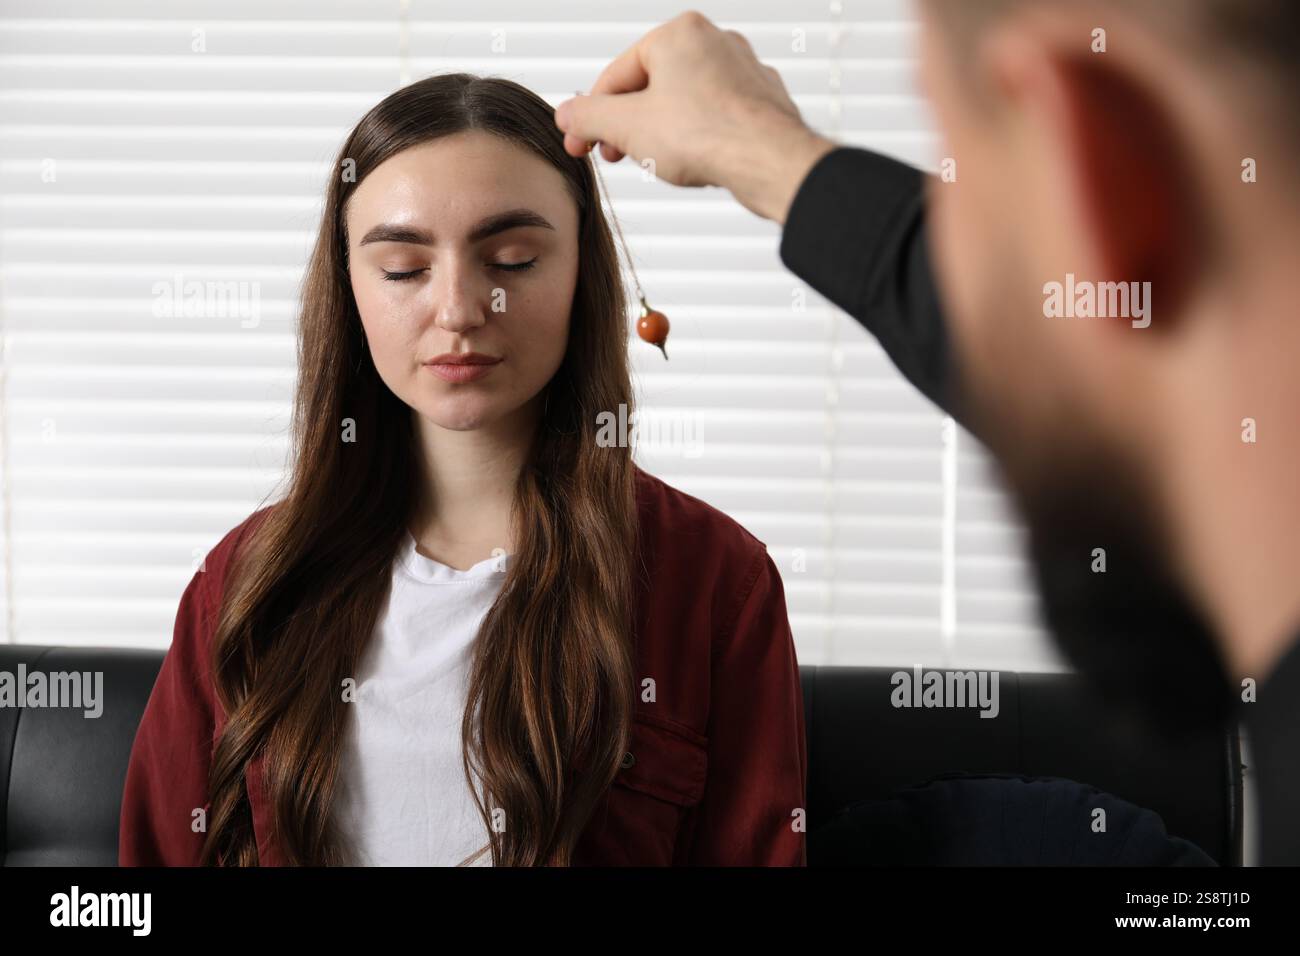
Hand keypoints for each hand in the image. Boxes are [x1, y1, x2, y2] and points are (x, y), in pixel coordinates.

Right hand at [553, 11, 836, 223]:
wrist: (770, 161)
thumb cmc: (706, 135)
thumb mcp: (626, 128)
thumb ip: (589, 118)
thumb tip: (567, 114)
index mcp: (677, 33)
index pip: (616, 75)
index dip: (591, 116)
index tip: (581, 145)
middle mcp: (714, 40)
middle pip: (651, 86)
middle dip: (628, 125)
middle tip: (615, 156)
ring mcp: (743, 69)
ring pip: (684, 101)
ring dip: (662, 132)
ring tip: (656, 161)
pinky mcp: (762, 99)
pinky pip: (716, 116)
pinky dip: (698, 136)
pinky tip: (695, 161)